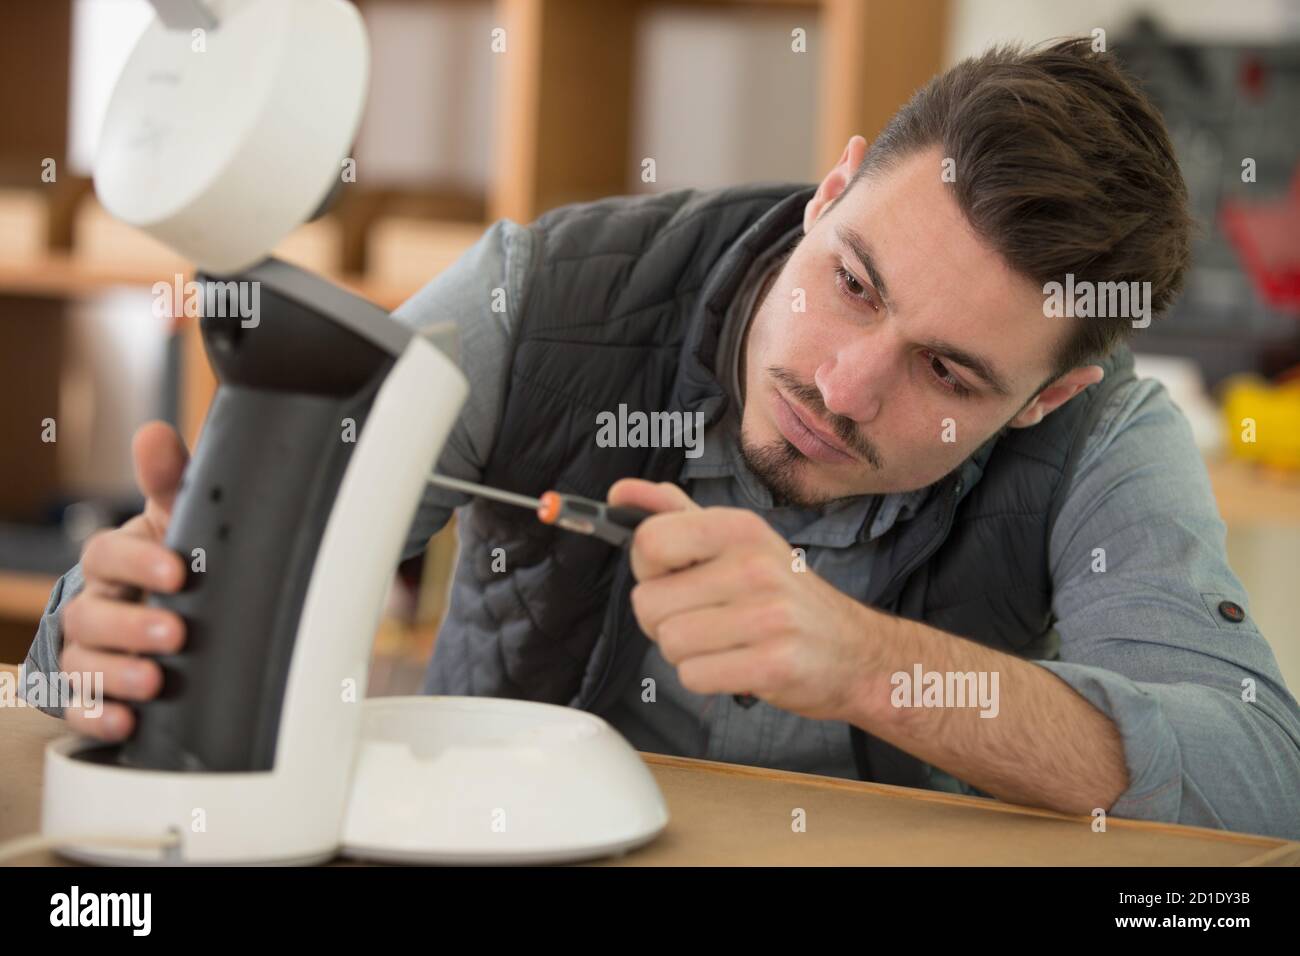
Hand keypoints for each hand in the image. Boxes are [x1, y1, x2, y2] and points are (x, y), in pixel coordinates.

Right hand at [59, 422, 188, 740]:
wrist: (158, 613)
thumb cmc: (168, 560)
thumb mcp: (174, 519)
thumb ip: (170, 481)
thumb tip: (154, 434)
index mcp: (112, 560)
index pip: (107, 554)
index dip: (138, 561)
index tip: (179, 571)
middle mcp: (91, 604)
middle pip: (92, 614)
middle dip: (131, 625)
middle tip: (175, 633)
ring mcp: (84, 650)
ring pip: (82, 662)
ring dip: (116, 673)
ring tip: (155, 681)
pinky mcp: (86, 694)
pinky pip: (78, 709)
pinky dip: (99, 716)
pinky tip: (127, 723)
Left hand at [608, 478, 876, 721]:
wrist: (854, 651)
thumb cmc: (784, 596)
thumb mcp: (737, 543)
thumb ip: (675, 515)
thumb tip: (620, 493)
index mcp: (739, 527)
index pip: (649, 541)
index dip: (648, 570)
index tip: (673, 577)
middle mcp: (754, 565)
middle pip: (649, 602)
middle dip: (663, 621)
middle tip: (706, 619)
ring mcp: (768, 615)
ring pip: (669, 643)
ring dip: (686, 653)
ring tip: (725, 642)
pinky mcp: (775, 664)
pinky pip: (694, 677)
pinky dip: (706, 679)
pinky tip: (738, 665)